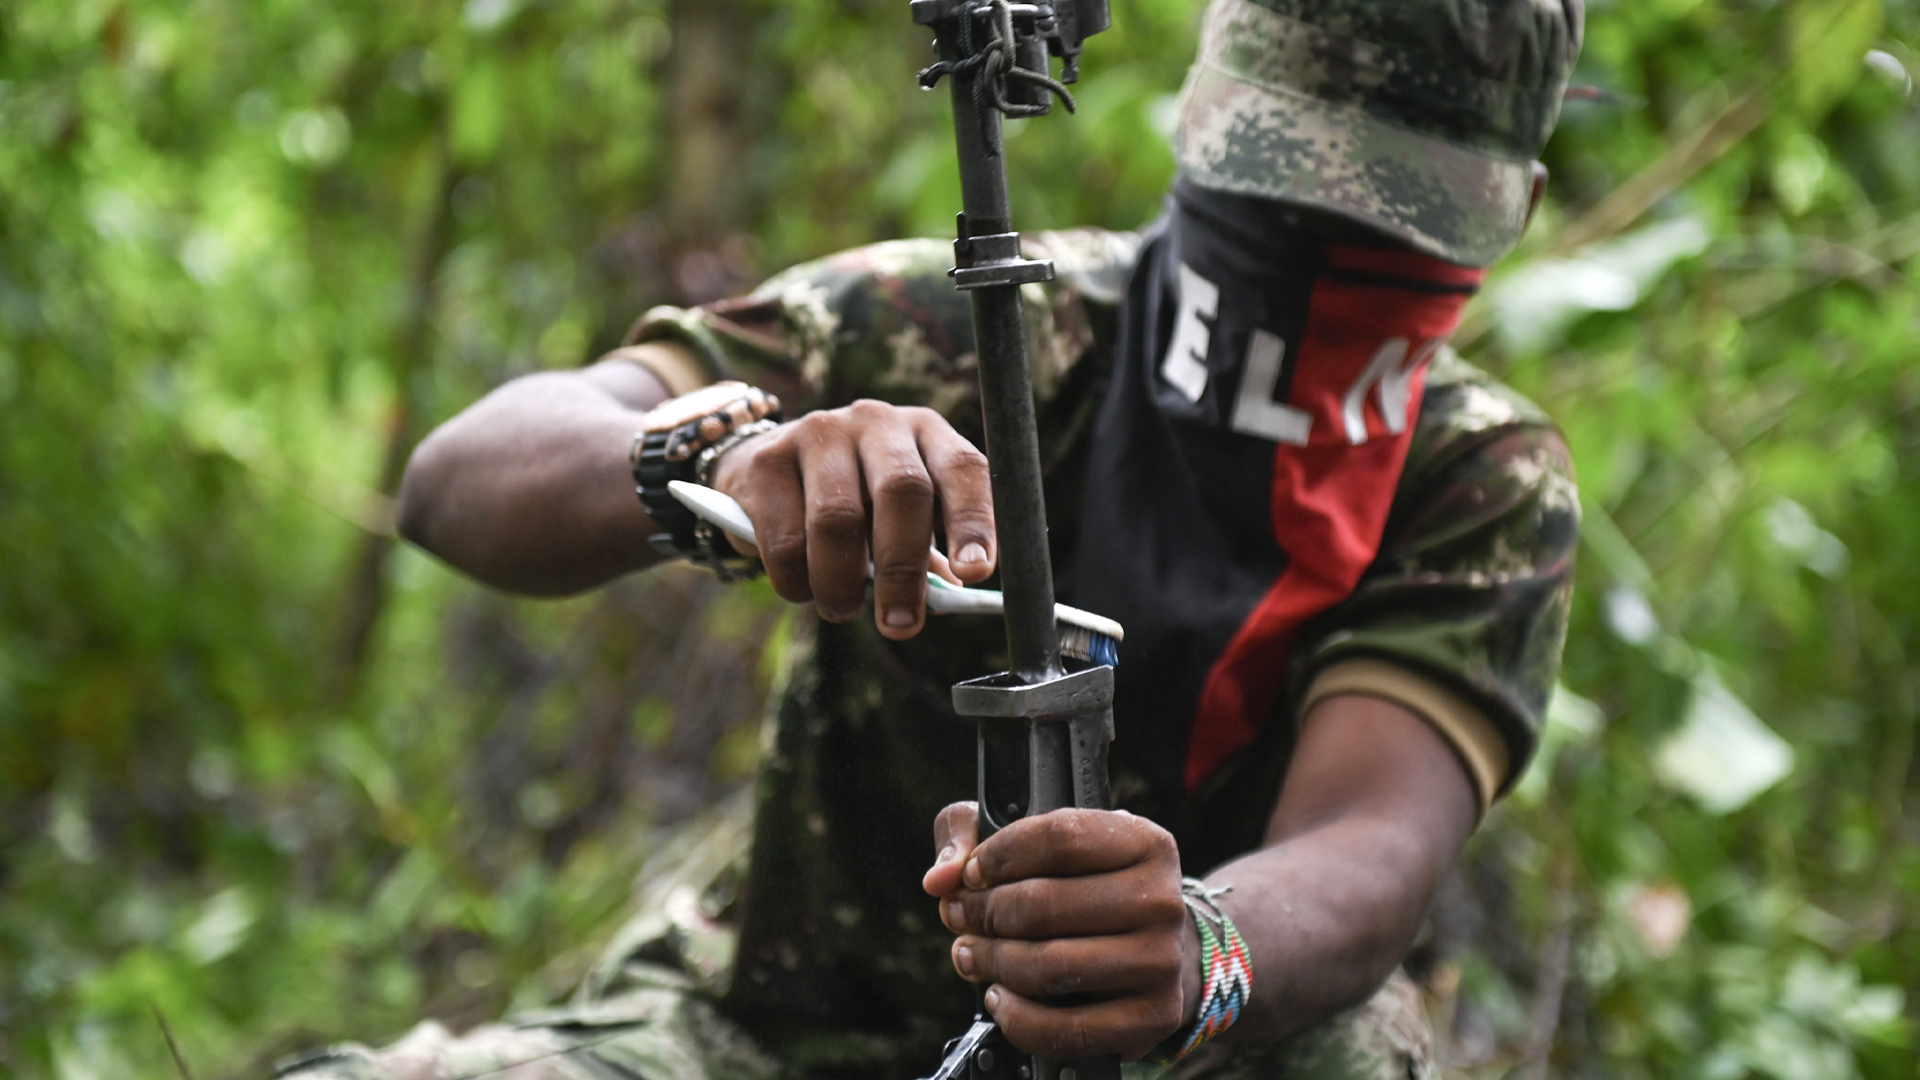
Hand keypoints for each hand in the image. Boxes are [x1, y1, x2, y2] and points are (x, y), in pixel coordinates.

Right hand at [709, 401, 996, 638]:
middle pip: (901, 489)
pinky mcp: (767, 460)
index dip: (973, 520)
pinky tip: (802, 590)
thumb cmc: (854, 501)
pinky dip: (797, 579)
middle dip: (904, 568)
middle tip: (901, 624)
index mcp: (925, 432)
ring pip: (838, 518)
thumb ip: (926, 550)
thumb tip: (950, 599)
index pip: (962, 468)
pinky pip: (785, 537)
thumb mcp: (896, 514)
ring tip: (842, 611)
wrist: (764, 468)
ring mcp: (819, 433)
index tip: (976, 572)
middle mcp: (877, 422)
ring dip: (842, 582)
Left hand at [922, 803, 1195, 1060]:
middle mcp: (1162, 900)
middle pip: (1042, 904)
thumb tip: (940, 877)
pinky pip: (1065, 1029)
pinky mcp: (1150, 1018)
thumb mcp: (1041, 841)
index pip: (1057, 837)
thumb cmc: (1088, 888)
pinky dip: (1016, 1018)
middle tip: (960, 916)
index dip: (998, 855)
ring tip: (972, 955)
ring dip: (991, 962)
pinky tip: (999, 998)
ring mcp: (1160, 962)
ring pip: (1047, 966)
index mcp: (1144, 842)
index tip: (972, 872)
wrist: (1158, 954)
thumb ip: (973, 832)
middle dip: (983, 913)